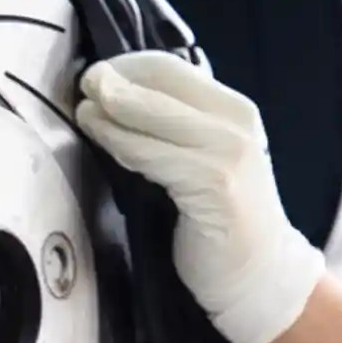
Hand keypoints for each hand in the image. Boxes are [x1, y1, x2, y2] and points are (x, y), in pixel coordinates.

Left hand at [74, 50, 325, 342]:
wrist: (259, 275)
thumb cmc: (220, 223)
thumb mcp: (202, 161)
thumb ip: (173, 132)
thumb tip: (117, 103)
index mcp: (234, 111)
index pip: (171, 68)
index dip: (127, 67)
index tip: (96, 76)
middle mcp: (236, 123)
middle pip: (161, 84)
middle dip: (113, 83)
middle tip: (83, 85)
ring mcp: (228, 152)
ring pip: (153, 116)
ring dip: (110, 111)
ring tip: (82, 111)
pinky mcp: (213, 184)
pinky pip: (152, 154)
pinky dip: (120, 142)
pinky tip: (100, 138)